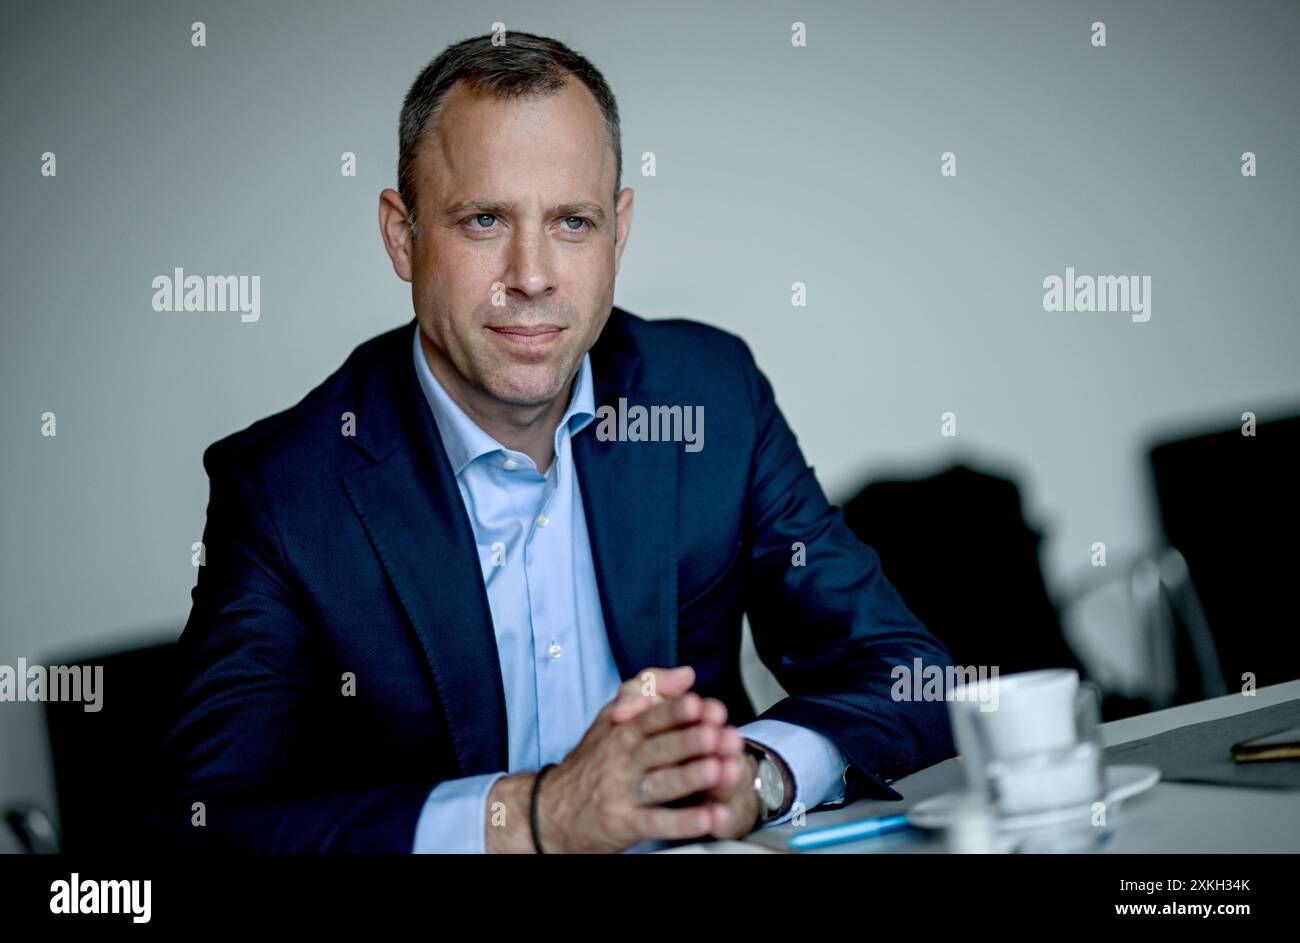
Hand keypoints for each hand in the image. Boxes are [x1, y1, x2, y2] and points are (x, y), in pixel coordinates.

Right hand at [610, 666, 758, 839]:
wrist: (553, 809)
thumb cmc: (593, 759)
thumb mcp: (613, 717)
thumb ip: (649, 688)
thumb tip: (687, 673)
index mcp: (624, 730)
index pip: (651, 717)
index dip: (675, 712)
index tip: (698, 705)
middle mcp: (623, 759)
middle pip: (660, 748)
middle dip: (689, 741)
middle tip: (716, 736)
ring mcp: (623, 792)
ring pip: (662, 782)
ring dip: (691, 777)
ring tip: (718, 771)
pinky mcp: (625, 824)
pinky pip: (658, 822)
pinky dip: (685, 821)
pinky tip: (711, 818)